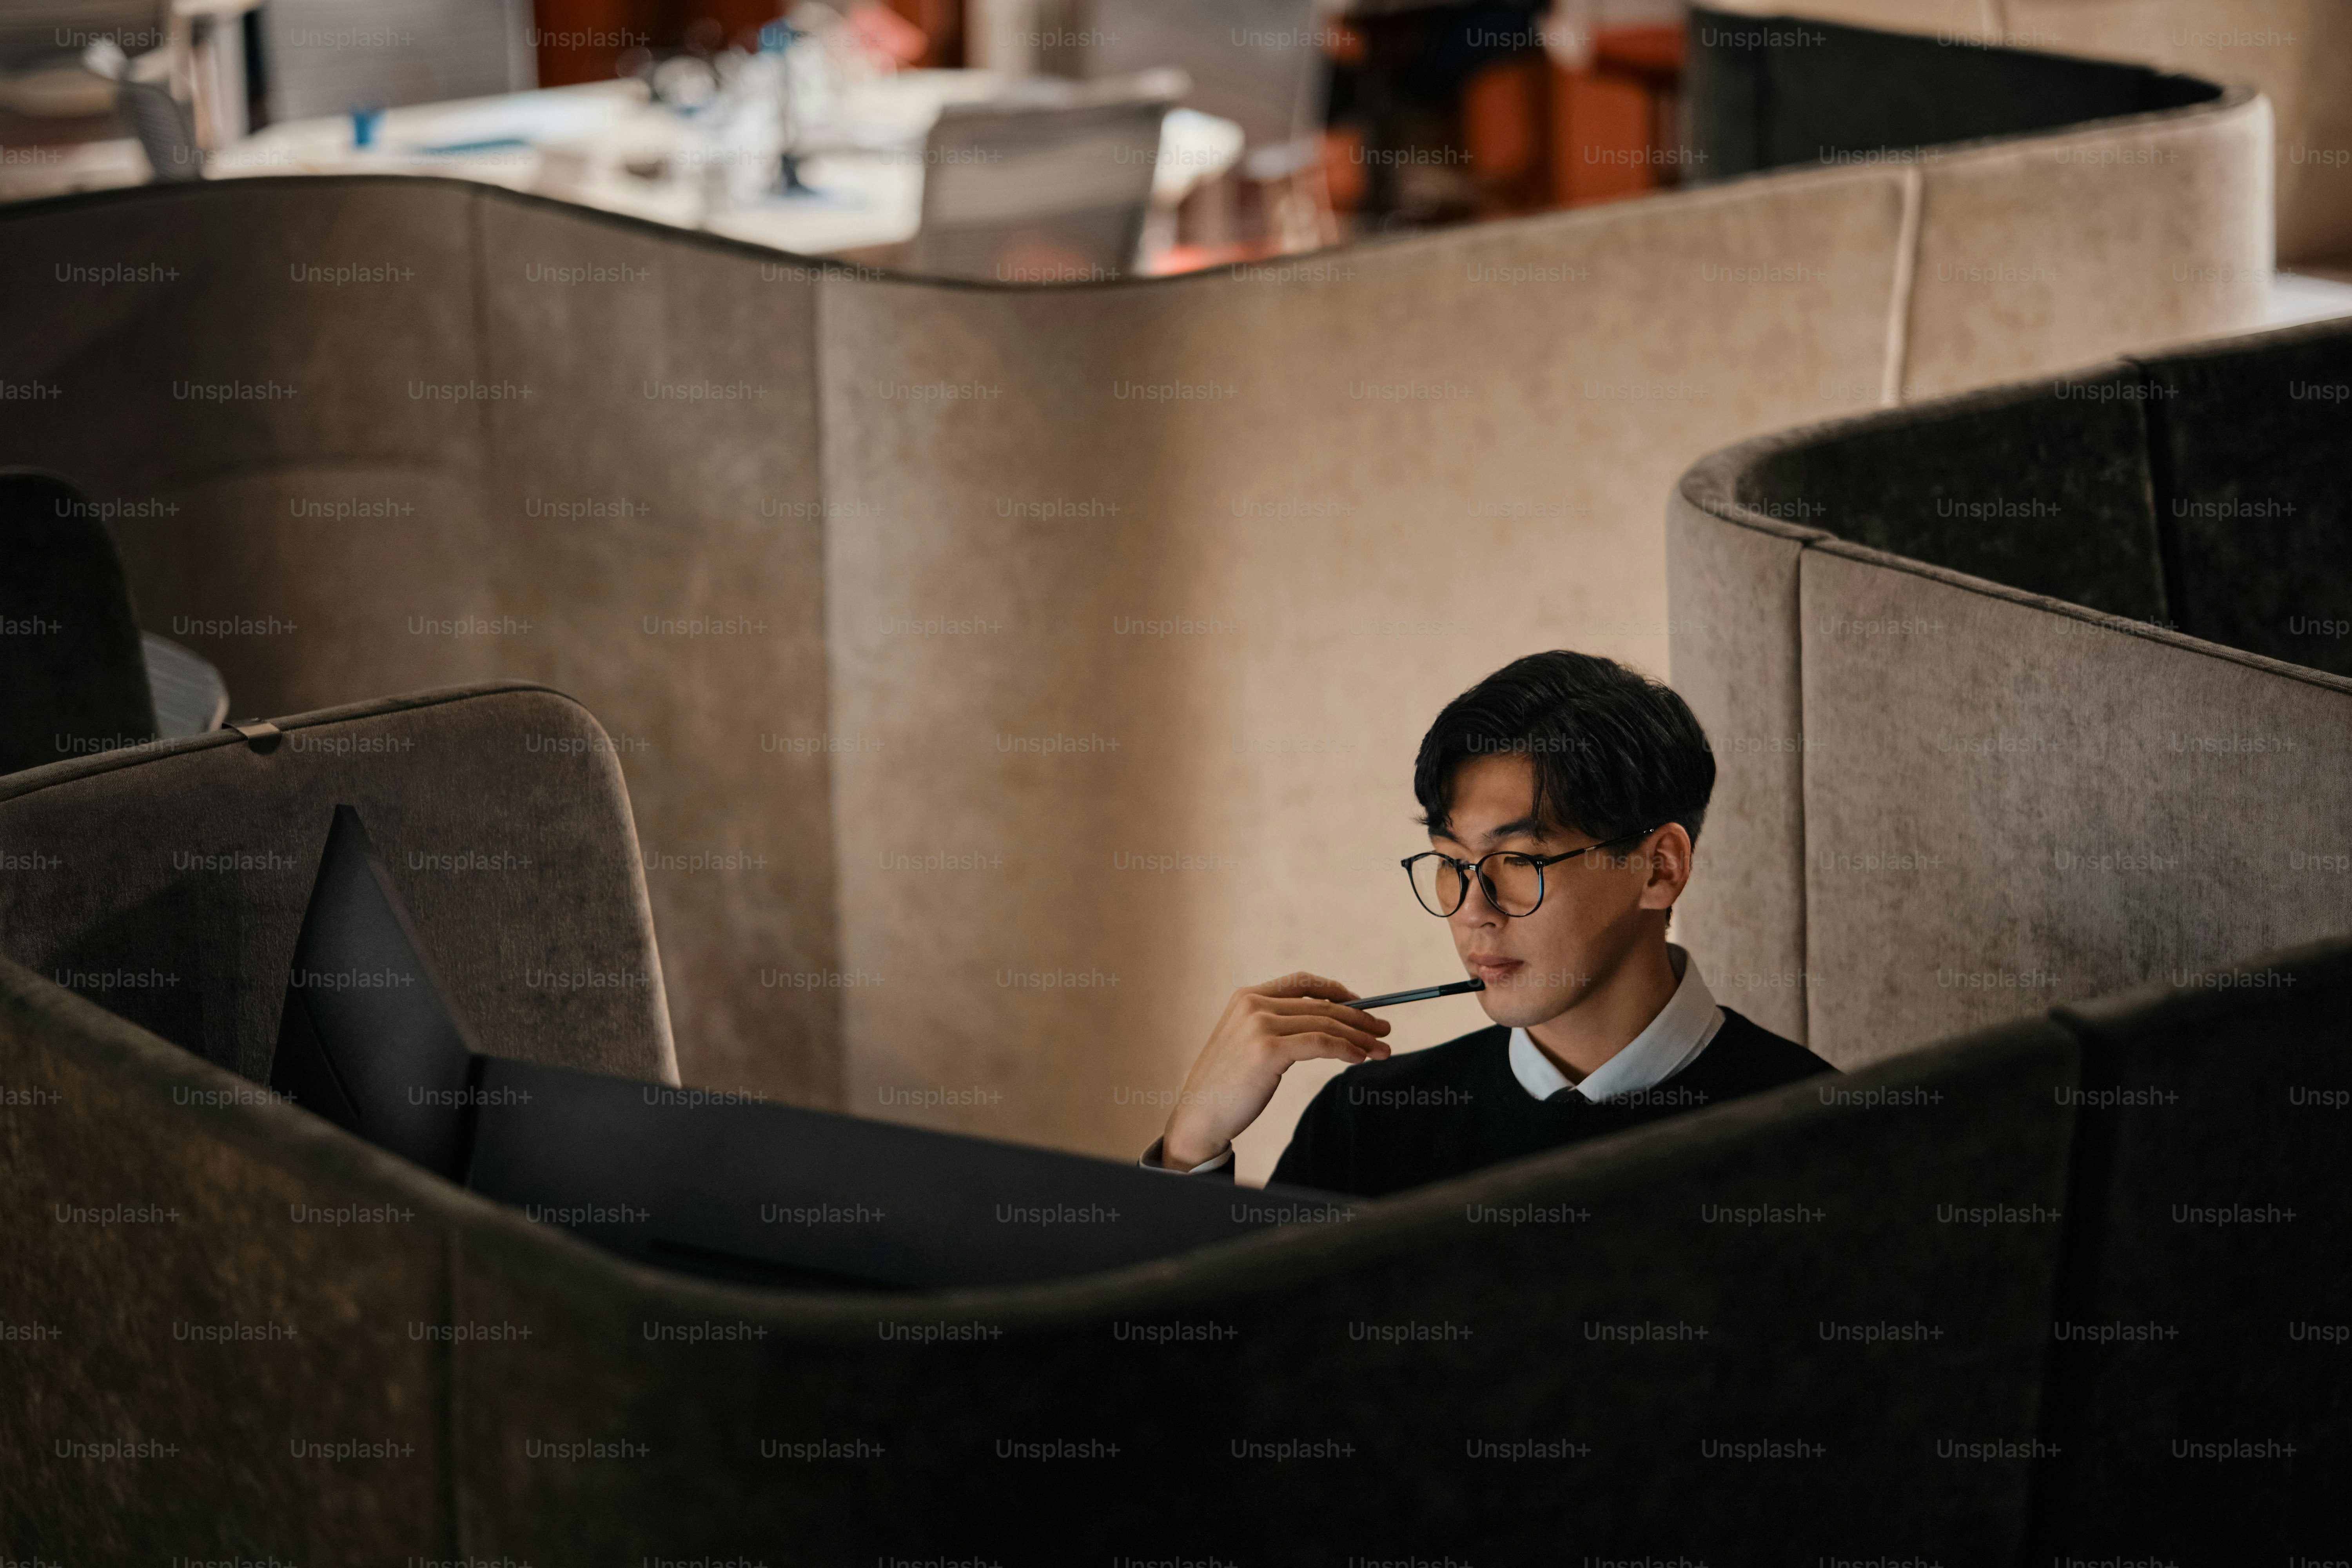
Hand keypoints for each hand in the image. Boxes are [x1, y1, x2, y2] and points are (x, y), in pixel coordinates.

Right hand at [1160, 974, 1391, 1169]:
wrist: (1199, 1114)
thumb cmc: (1227, 1085)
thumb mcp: (1247, 1042)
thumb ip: (1276, 1026)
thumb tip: (1325, 1024)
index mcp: (1246, 997)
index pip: (1302, 982)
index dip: (1336, 990)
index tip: (1361, 1004)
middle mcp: (1253, 1005)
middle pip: (1320, 1005)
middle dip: (1359, 1019)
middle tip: (1383, 1030)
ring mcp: (1260, 1025)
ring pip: (1325, 1024)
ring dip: (1360, 1037)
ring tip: (1381, 1049)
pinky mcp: (1268, 1050)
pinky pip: (1320, 1044)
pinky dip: (1346, 1049)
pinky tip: (1359, 1058)